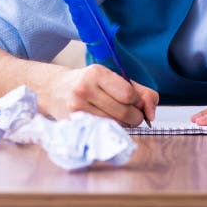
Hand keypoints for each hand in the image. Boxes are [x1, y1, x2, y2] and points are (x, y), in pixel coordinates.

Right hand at [40, 64, 158, 125]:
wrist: (55, 90)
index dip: (139, 102)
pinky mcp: (73, 124)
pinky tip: (105, 122)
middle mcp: (84, 89)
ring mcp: (77, 108)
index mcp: (97, 73)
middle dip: (135, 117)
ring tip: (115, 115)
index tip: (136, 102)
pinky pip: (103, 132)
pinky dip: (110, 130)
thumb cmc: (90, 84)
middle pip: (125, 113)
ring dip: (123, 125)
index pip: (129, 95)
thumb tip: (152, 114)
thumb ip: (141, 92)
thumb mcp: (114, 79)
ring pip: (115, 125)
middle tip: (131, 113)